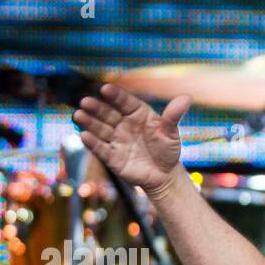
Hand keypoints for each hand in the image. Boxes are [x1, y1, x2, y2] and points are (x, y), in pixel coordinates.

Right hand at [72, 83, 190, 194]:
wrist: (164, 175)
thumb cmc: (167, 150)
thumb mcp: (171, 132)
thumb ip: (173, 115)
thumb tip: (186, 98)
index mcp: (137, 113)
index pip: (124, 101)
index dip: (115, 95)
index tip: (106, 89)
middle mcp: (123, 123)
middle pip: (107, 113)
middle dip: (96, 107)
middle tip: (85, 101)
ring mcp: (116, 139)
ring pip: (100, 128)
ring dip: (89, 122)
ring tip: (79, 115)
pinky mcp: (111, 156)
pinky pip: (100, 148)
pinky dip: (92, 142)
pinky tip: (84, 136)